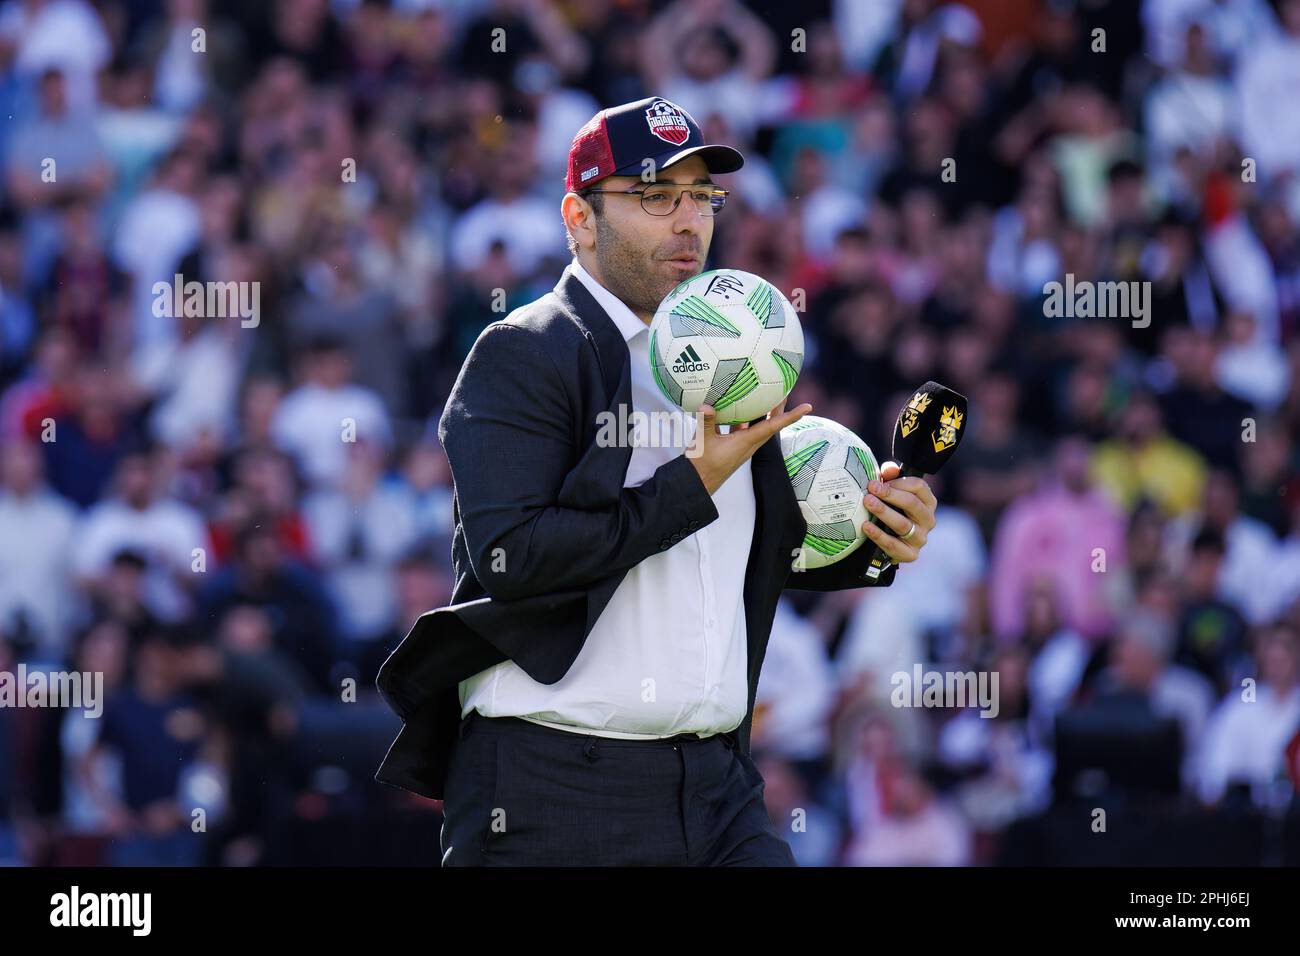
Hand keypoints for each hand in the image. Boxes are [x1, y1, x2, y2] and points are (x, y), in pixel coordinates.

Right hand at [687, 399, 810, 494]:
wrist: (698, 484)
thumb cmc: (703, 467)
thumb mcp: (703, 442)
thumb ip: (706, 422)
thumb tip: (707, 405)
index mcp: (746, 442)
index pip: (773, 426)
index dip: (791, 416)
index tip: (806, 407)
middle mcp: (748, 444)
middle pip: (769, 423)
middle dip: (778, 408)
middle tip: (784, 391)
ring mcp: (741, 446)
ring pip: (757, 426)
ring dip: (762, 413)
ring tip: (765, 397)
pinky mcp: (732, 447)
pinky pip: (742, 430)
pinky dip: (743, 419)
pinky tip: (736, 409)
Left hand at [861, 461, 935, 564]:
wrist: (887, 545)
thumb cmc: (891, 513)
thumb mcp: (892, 494)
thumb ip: (891, 479)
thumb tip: (888, 469)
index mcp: (927, 502)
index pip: (919, 487)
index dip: (899, 482)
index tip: (880, 481)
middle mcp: (928, 519)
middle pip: (912, 503)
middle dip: (890, 494)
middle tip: (871, 489)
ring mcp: (921, 538)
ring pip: (903, 524)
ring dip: (884, 512)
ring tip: (868, 503)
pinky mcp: (910, 554)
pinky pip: (894, 545)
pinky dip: (878, 535)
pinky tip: (866, 526)